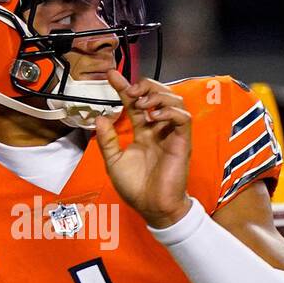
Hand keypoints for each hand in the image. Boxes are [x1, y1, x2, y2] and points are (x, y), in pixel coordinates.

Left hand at [94, 70, 191, 227]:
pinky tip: (154, 116)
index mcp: (143, 132)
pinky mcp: (182, 142)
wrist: (152, 208)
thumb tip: (100, 117)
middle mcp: (158, 129)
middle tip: (131, 90)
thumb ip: (107, 141)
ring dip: (157, 95)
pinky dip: (170, 112)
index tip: (111, 75)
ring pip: (174, 100)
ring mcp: (171, 134)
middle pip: (158, 94)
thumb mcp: (114, 162)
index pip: (134, 103)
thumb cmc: (136, 188)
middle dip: (145, 85)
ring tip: (143, 103)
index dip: (123, 86)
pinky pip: (183, 118)